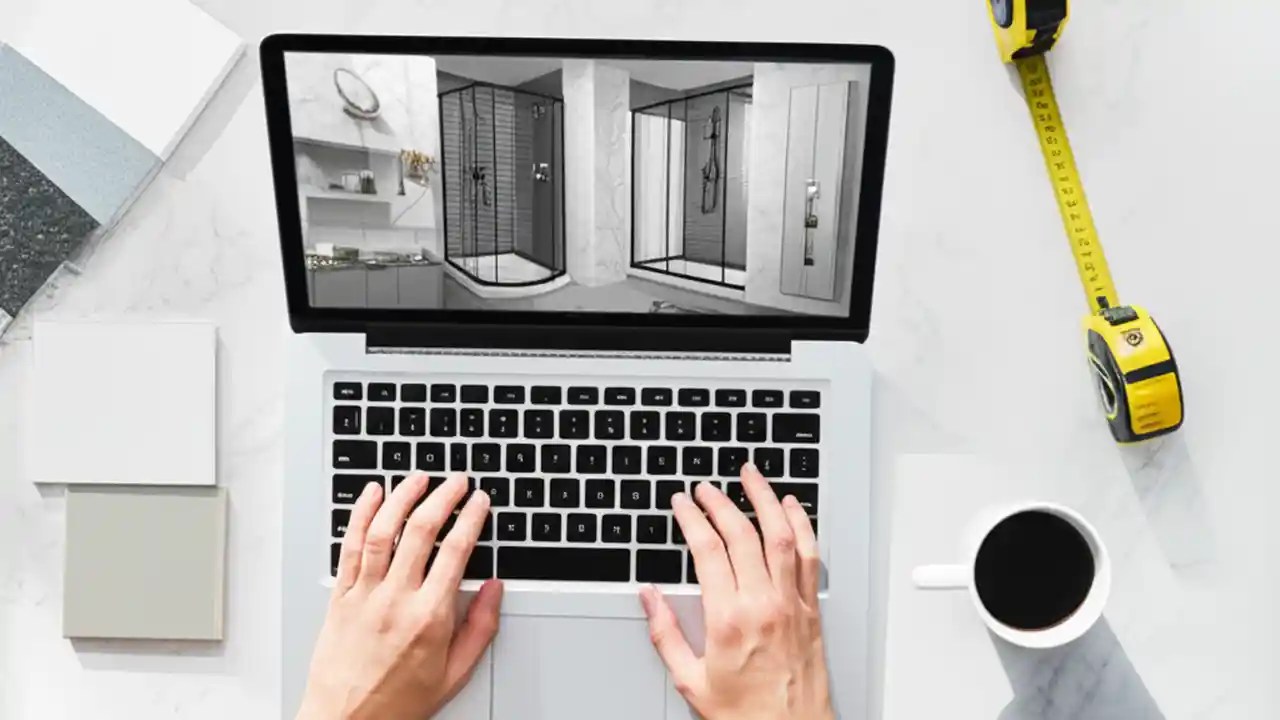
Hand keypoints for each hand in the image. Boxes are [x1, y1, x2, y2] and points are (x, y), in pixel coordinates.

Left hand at [297, 472, 502, 719]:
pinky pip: (350, 547)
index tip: (480, 502)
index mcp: (429, 618)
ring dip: (403, 497)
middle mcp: (396, 600)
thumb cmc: (397, 704)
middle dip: (443, 497)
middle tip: (457, 481)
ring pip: (384, 531)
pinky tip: (372, 496)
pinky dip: (361, 516)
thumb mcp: (454, 673)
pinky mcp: (339, 597)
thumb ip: (480, 628)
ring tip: (419, 478)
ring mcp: (364, 595)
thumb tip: (495, 590)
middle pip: (421, 531)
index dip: (472, 519)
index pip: (456, 551)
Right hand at [640, 465, 832, 719]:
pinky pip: (809, 556)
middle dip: (719, 503)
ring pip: (779, 535)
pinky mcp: (811, 609)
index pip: (707, 550)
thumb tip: (649, 597)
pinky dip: (801, 525)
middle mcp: (763, 604)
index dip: (692, 519)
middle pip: (741, 534)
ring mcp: (791, 603)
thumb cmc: (745, 715)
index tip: (681, 503)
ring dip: (764, 499)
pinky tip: (791, 507)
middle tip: (705, 488)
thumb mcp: (690, 680)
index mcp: (728, 619)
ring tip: (750, 476)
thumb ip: (666, 634)